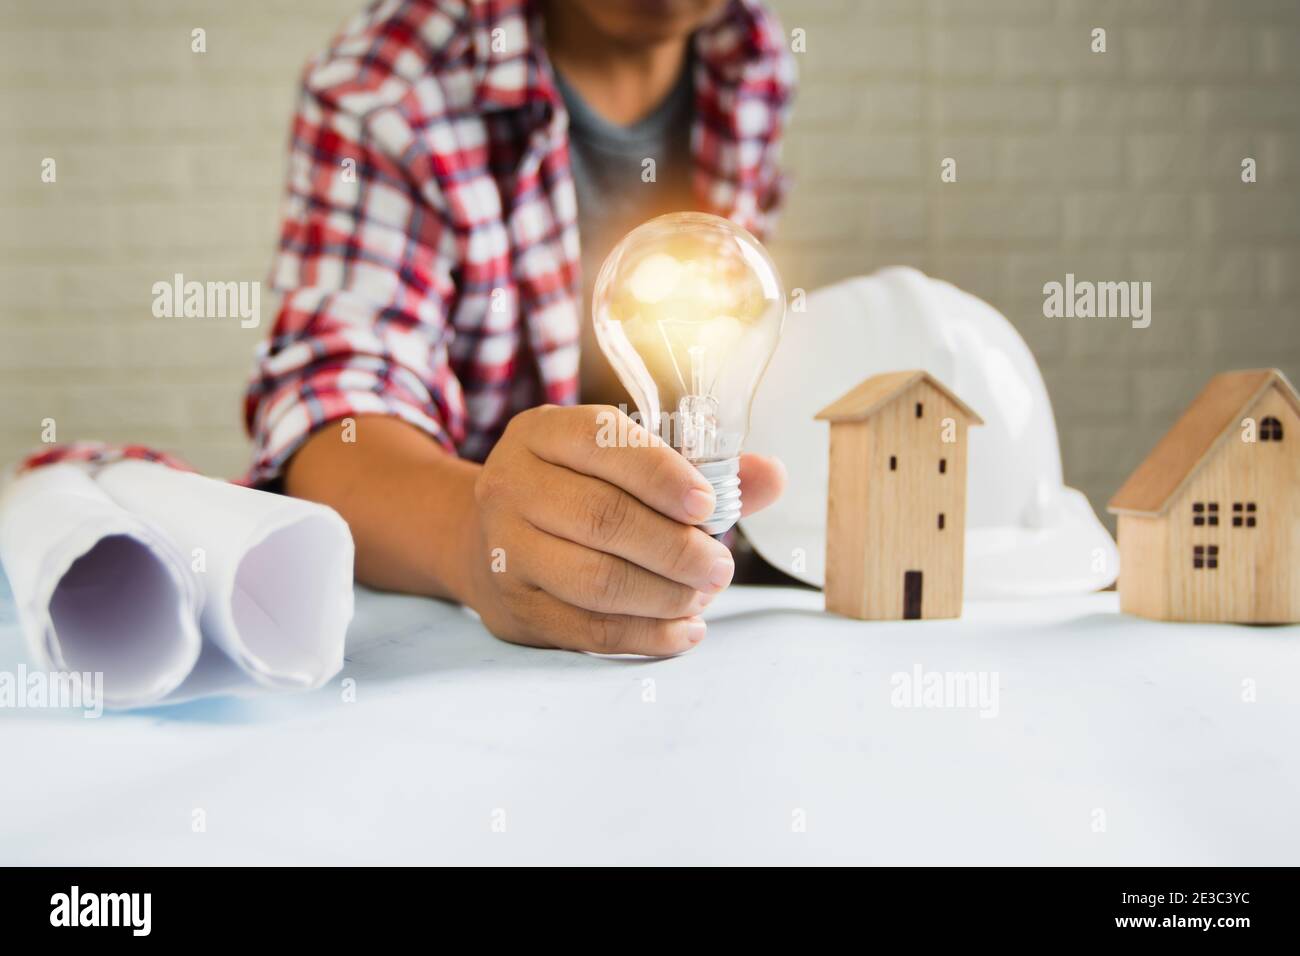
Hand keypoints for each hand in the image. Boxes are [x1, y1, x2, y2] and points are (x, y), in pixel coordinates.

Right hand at [466, 405, 781, 655]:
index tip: (708, 504)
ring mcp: (505, 549)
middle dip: (677, 547)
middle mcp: (512, 485)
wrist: (489, 541)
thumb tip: (772, 475)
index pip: (604, 443)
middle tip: (720, 566)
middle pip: (603, 518)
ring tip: (703, 596)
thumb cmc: (577, 492)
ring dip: (666, 595)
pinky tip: (684, 630)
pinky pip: (588, 630)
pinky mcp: (516, 607)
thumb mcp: (625, 462)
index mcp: (544, 433)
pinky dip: (647, 635)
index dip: (662, 474)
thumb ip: (702, 468)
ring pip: (596, 580)